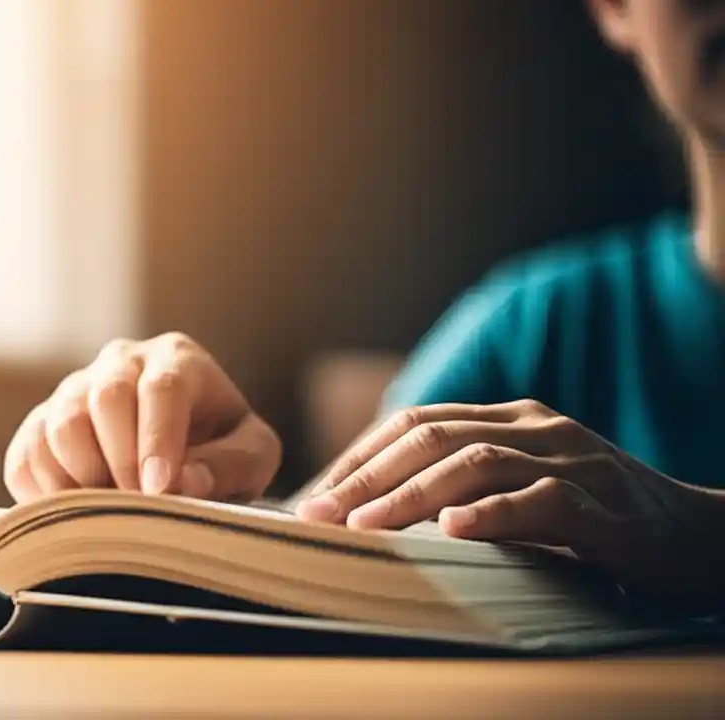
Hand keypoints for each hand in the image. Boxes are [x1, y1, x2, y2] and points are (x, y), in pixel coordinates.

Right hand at [3, 332, 280, 503]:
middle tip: (139, 505)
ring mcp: (74, 389)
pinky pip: (26, 456)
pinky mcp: (40, 424)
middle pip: (105, 397)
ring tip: (113, 511)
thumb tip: (185, 481)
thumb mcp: (252, 457)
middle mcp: (120, 362)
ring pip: (60, 424)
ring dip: (84, 478)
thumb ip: (229, 466)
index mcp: (176, 359)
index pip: (160, 388)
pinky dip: (45, 492)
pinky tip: (78, 512)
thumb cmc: (222, 452)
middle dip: (121, 460)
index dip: (157, 440)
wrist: (182, 453)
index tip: (159, 488)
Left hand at [296, 400, 723, 598]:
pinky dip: (493, 516)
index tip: (312, 498)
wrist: (693, 537)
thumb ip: (457, 486)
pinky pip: (541, 503)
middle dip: (366, 477)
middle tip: (317, 516)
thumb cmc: (587, 517)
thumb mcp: (515, 489)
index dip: (358, 457)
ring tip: (362, 527)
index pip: (413, 422)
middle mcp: (534, 427)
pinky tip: (453, 531)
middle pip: (432, 438)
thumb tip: (363, 511)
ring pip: (476, 465)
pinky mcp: (605, 506)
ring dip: (410, 497)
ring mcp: (572, 460)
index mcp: (506, 418)